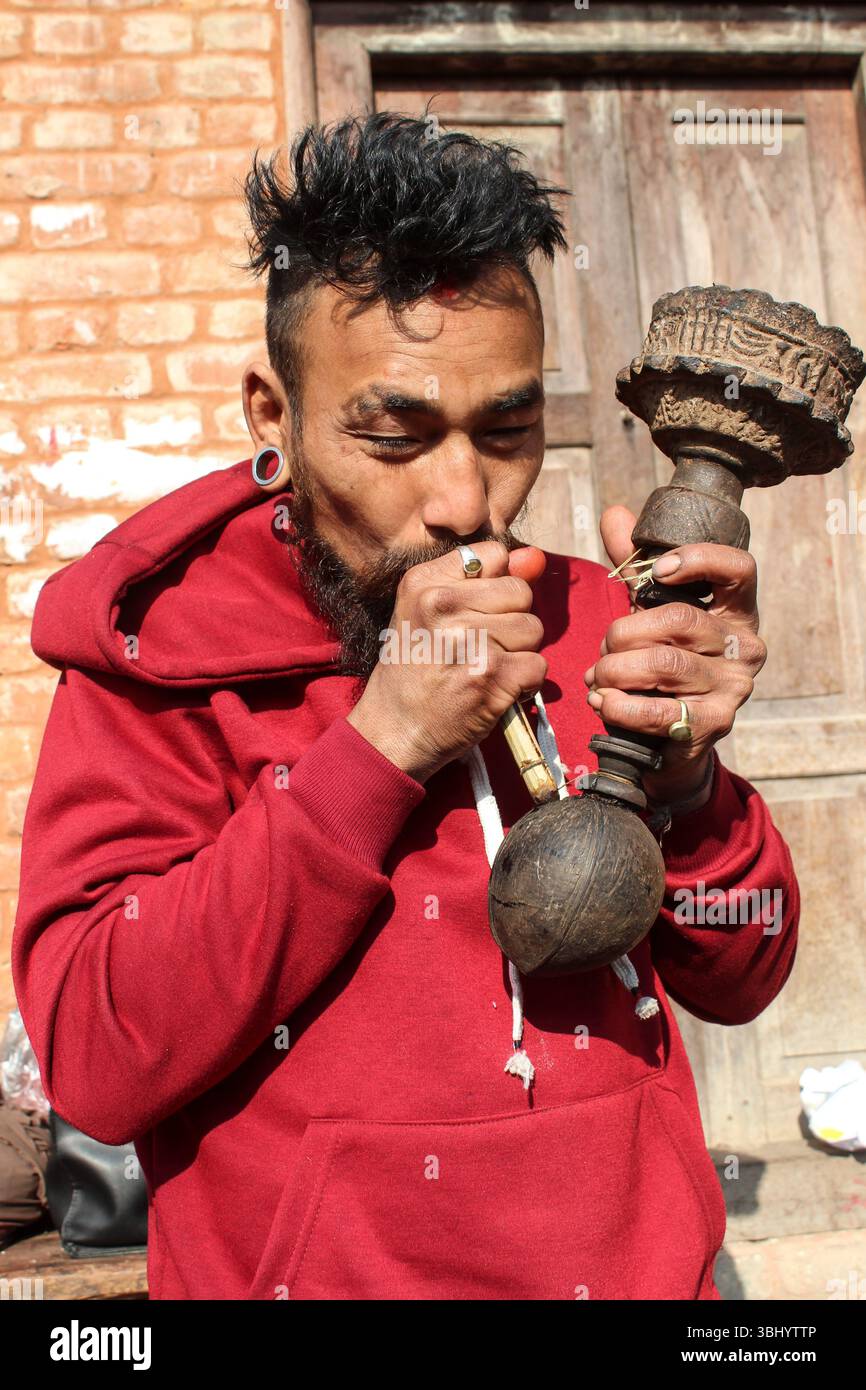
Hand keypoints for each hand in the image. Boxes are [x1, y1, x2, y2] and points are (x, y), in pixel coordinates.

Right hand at [347, 541, 548, 782]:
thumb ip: (480, 582)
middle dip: (511, 620)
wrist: (393, 729)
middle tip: (480, 647)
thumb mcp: (427, 614)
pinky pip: (538, 665)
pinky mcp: (491, 676)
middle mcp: (444, 605)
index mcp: (425, 583)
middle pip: (520, 592)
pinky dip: (525, 683)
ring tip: (486, 668)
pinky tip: (496, 689)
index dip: (496, 586)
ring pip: (533, 628)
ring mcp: (469, 641)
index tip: (475, 612)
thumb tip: (534, 558)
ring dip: (519, 652)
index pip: (495, 555)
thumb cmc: (413, 670)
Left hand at [585, 506, 766, 804]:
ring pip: (663, 663)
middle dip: (624, 631)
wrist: (669, 742)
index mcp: (735, 610)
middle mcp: (744, 646)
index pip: (739, 568)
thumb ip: (635, 566)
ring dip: (615, 669)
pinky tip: (603, 702)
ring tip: (598, 678)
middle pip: (679, 618)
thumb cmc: (661, 663)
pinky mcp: (713, 725)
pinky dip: (619, 705)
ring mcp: (734, 688)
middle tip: (603, 648)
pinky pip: (657, 710)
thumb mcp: (650, 612)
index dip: (698, 560)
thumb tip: (616, 513)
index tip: (656, 571)